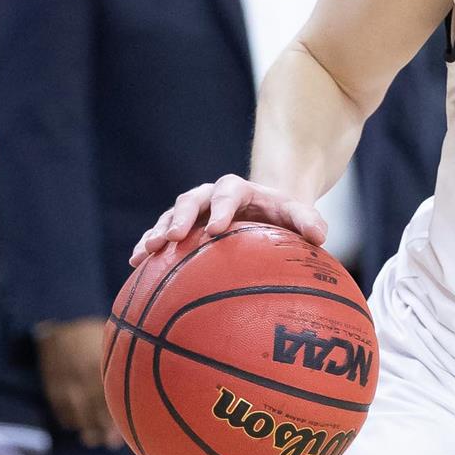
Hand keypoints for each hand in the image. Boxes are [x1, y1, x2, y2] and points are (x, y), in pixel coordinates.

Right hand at [37, 318, 122, 449]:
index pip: (113, 397)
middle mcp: (85, 375)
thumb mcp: (117, 340)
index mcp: (103, 364)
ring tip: (96, 440)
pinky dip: (71, 421)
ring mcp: (67, 383)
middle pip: (96, 411)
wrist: (65, 320)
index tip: (129, 429)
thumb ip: (128, 362)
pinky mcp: (52, 386)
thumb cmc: (98, 333)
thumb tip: (152, 384)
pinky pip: (62, 411)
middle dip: (105, 430)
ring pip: (78, 415)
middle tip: (113, 442)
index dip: (120, 417)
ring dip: (88, 430)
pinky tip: (80, 426)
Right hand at [129, 173, 327, 266]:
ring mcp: (192, 211)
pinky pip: (159, 234)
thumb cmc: (282, 215)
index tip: (215, 230)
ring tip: (144, 252)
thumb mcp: (299, 214)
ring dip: (156, 232)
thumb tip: (319, 236)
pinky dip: (147, 246)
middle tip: (170, 238)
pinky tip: (134, 264)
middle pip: (191, 201)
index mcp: (239, 190)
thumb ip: (310, 221)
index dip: (220, 209)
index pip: (228, 193)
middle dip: (179, 218)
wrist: (265, 211)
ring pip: (170, 216)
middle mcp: (210, 196)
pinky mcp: (180, 227)